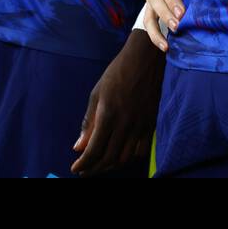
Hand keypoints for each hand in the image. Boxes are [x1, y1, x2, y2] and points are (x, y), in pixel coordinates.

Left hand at [71, 30, 165, 174]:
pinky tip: (122, 154)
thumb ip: (89, 123)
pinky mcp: (152, 122)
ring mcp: (141, 124)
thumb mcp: (96, 95)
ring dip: (111, 165)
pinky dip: (130, 157)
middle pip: (109, 158)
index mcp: (108, 115)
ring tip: (101, 164)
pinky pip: (142, 150)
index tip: (75, 168)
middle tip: (85, 170)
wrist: (145, 58)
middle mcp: (126, 123)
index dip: (83, 164)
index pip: (94, 150)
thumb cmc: (117, 73)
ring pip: (126, 157)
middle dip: (94, 169)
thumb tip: (78, 147)